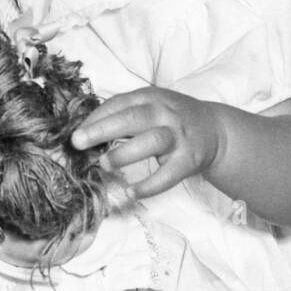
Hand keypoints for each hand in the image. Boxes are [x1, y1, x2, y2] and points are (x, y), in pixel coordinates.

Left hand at [71, 88, 222, 198]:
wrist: (215, 130)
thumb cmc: (172, 118)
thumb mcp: (151, 105)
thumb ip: (124, 114)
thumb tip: (86, 131)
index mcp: (151, 97)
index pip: (120, 103)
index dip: (96, 117)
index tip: (75, 132)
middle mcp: (165, 113)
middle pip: (133, 117)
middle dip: (103, 129)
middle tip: (77, 142)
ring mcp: (178, 136)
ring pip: (152, 141)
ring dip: (125, 153)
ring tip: (103, 164)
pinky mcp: (188, 160)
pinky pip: (168, 174)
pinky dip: (149, 185)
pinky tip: (131, 192)